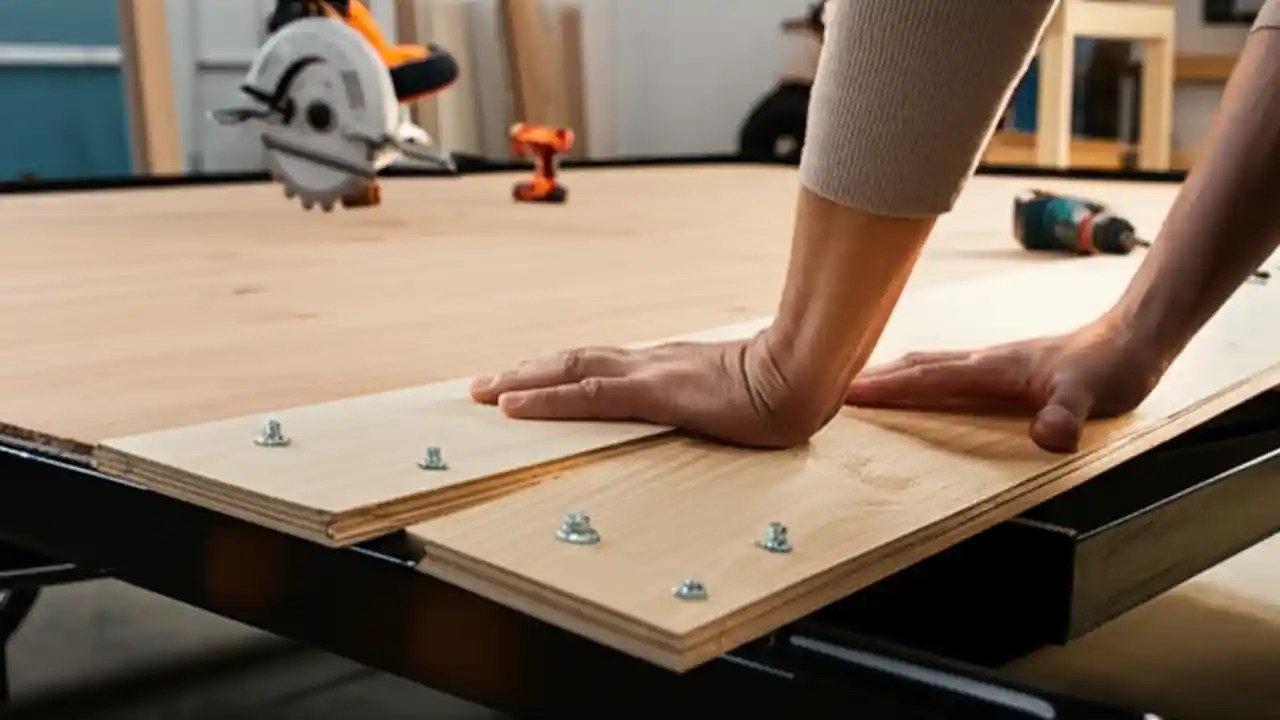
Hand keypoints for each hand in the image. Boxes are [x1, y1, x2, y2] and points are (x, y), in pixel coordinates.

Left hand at [469, 330, 837, 447]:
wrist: (805, 374)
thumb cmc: (782, 388)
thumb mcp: (738, 398)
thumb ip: (715, 400)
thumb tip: (713, 410)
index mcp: (667, 366)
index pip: (601, 365)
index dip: (559, 372)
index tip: (526, 381)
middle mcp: (650, 362)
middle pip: (574, 360)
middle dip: (526, 373)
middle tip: (482, 385)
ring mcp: (650, 374)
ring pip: (570, 371)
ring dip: (523, 381)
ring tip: (483, 392)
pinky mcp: (654, 393)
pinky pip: (587, 396)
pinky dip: (546, 399)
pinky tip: (514, 405)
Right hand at [844, 315, 1172, 452]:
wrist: (1136, 337)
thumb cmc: (1113, 365)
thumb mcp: (1093, 394)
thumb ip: (1066, 415)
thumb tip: (1047, 438)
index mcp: (992, 367)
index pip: (928, 377)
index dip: (886, 387)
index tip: (845, 392)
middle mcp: (984, 360)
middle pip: (916, 365)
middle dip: (874, 376)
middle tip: (831, 386)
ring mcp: (992, 361)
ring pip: (929, 364)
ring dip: (893, 373)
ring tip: (861, 382)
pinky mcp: (1003, 367)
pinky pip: (946, 369)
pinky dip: (919, 374)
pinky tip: (919, 380)